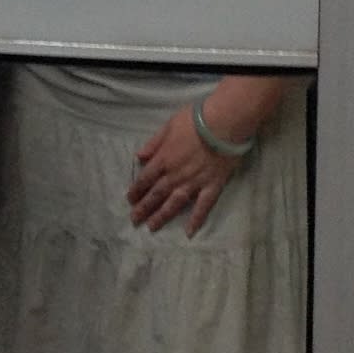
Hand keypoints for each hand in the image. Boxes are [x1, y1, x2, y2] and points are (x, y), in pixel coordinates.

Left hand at [127, 105, 241, 235]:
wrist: (223, 123)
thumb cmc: (195, 120)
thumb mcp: (168, 126)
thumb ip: (154, 143)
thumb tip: (139, 158)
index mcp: (164, 159)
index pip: (145, 178)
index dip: (136, 190)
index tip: (129, 200)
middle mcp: (175, 175)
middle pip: (156, 194)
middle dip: (144, 208)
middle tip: (134, 220)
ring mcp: (194, 182)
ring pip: (174, 203)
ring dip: (162, 216)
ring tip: (152, 228)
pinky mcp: (212, 186)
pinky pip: (203, 207)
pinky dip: (196, 220)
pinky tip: (189, 233)